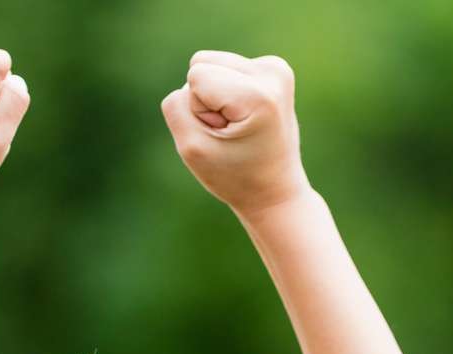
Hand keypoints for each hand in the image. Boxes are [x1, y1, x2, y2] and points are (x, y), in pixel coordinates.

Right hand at [161, 51, 309, 217]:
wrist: (275, 191)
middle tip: (230, 132)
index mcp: (259, 94)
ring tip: (238, 126)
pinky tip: (245, 117)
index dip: (199, 111)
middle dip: (205, 101)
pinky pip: (223, 67)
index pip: (196, 77)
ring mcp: (276, 68)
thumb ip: (176, 106)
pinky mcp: (273, 69)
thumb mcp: (192, 148)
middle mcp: (273, 72)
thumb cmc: (235, 176)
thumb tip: (193, 77)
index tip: (225, 135)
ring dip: (214, 97)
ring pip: (210, 64)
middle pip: (201, 64)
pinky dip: (225, 93)